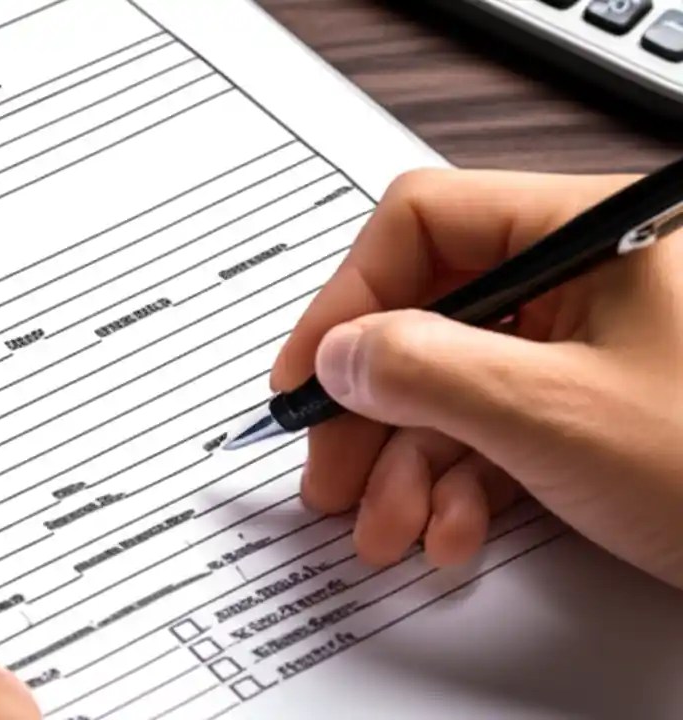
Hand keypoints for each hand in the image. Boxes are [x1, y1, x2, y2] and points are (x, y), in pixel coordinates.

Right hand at [271, 168, 682, 589]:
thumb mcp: (558, 414)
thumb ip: (426, 371)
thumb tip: (340, 354)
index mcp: (591, 233)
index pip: (425, 224)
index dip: (348, 299)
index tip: (306, 373)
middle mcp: (589, 279)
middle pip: (431, 315)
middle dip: (372, 408)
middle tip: (329, 469)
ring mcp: (593, 348)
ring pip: (457, 385)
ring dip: (407, 464)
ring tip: (385, 526)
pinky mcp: (597, 408)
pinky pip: (498, 429)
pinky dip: (459, 483)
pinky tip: (447, 529)